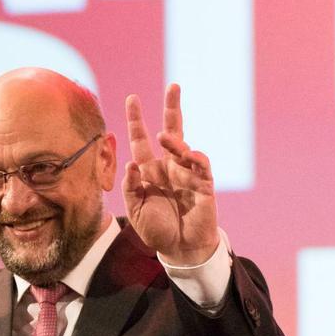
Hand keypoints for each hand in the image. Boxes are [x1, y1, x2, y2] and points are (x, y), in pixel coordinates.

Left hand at [122, 83, 218, 265]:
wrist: (180, 250)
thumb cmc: (158, 230)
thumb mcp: (136, 210)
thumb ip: (131, 188)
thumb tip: (131, 163)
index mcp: (150, 171)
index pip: (142, 140)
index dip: (137, 121)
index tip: (133, 98)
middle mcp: (169, 167)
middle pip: (172, 130)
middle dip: (172, 108)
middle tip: (174, 85)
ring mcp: (187, 174)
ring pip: (183, 147)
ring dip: (174, 140)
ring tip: (164, 136)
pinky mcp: (203, 185)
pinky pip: (201, 166)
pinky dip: (195, 158)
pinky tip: (188, 154)